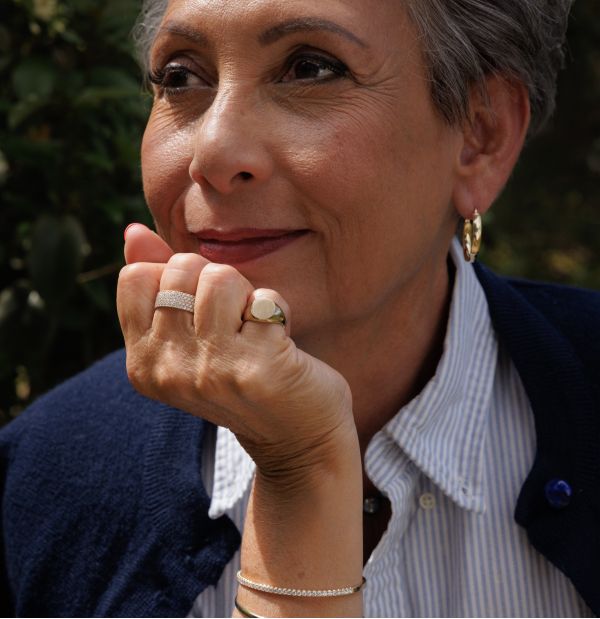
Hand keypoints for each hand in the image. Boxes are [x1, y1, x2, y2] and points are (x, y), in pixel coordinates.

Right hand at [117, 224, 356, 477]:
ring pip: (221, 278)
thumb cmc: (243, 376)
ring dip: (247, 295)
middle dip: (217, 282)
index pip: (136, 276)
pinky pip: (265, 299)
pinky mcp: (257, 368)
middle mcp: (167, 370)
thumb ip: (160, 283)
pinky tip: (279, 343)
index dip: (177, 278)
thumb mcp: (191, 337)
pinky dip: (278, 310)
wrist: (296, 438)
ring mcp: (211, 371)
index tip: (201, 310)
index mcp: (142, 362)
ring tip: (255, 330)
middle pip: (182, 269)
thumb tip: (132, 230)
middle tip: (234, 322)